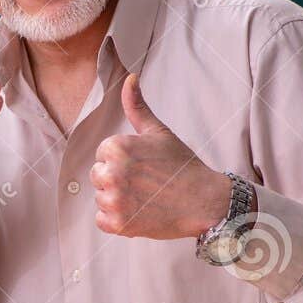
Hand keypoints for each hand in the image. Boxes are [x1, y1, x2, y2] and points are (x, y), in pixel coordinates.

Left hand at [90, 74, 230, 239]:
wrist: (205, 202)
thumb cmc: (182, 166)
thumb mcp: (159, 132)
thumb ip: (137, 106)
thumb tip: (129, 78)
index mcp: (116, 147)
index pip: (102, 154)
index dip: (124, 160)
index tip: (144, 166)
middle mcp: (111, 173)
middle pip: (98, 175)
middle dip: (117, 179)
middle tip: (146, 182)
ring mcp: (114, 200)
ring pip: (100, 198)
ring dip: (118, 200)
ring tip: (145, 198)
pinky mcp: (118, 224)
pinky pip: (102, 220)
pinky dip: (118, 220)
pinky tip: (140, 213)